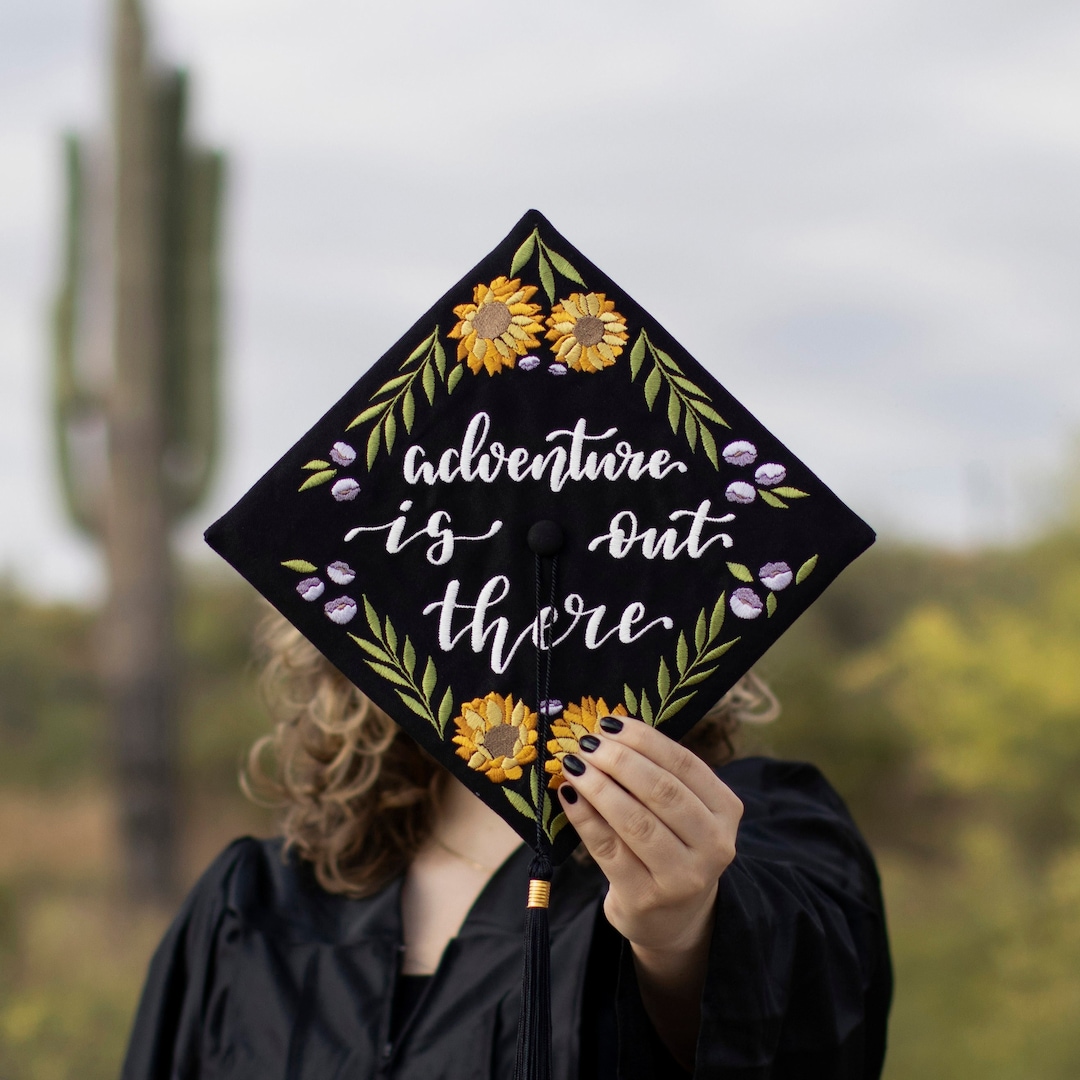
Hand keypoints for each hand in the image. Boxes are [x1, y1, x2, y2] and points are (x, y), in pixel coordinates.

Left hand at [555, 716, 742, 1066]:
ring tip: (573, 765)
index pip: (685, 765)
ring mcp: (681, 877)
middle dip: (619, 761)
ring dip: (599, 787)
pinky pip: (609, 849)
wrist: (673, 918)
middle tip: (587, 742)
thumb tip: (608, 732)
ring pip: (636, 822)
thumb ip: (658, 775)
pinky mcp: (645, 898)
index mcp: (726, 811)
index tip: (610, 722)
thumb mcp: (684, 812)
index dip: (645, 740)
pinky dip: (585, 818)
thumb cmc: (673, 846)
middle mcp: (713, 845)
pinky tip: (569, 797)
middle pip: (662, 792)